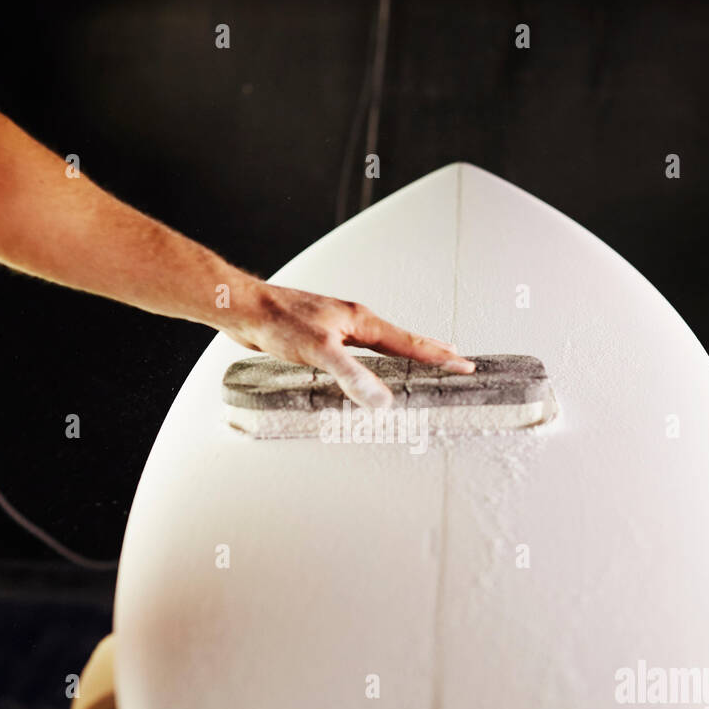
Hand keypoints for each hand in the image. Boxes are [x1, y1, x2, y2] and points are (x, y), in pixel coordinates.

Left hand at [214, 282, 474, 408]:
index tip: (464, 363)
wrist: (245, 308)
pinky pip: (360, 349)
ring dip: (404, 353)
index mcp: (361, 321)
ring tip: (422, 360)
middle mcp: (354, 321)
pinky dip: (375, 358)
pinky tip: (368, 364)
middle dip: (430, 351)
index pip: (409, 342)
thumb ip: (351, 375)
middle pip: (402, 339)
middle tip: (456, 359)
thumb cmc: (278, 321)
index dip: (437, 356)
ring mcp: (338, 327)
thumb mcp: (319, 351)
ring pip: (381, 343)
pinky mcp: (321, 335)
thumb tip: (382, 400)